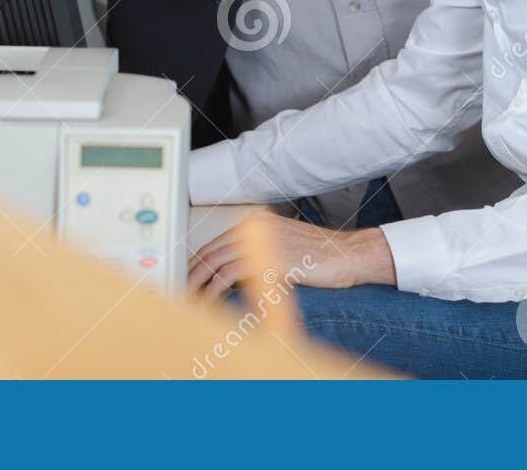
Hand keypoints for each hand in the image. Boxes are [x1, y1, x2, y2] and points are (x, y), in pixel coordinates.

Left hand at [187, 211, 395, 298]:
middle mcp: (255, 229)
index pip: (215, 244)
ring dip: (198, 286)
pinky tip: (209, 304)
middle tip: (177, 294)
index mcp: (256, 224)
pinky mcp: (268, 261)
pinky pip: (232, 277)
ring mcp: (262, 243)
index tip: (185, 281)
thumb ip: (256, 258)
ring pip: (216, 264)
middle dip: (189, 275)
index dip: (195, 264)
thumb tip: (231, 278)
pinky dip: (215, 291)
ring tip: (188, 302)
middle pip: (210, 252)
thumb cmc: (321, 257)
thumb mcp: (282, 251)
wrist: (349, 256)